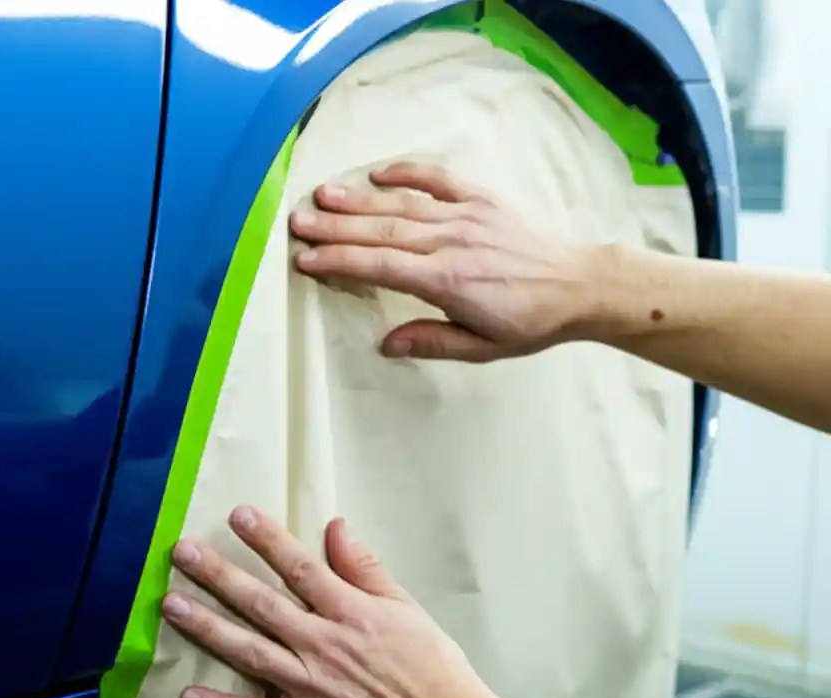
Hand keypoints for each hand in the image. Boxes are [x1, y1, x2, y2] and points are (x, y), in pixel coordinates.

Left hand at [163, 506, 517, 697]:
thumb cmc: (431, 669)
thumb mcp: (406, 608)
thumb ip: (364, 568)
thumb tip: (335, 526)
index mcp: (350, 612)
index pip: (299, 567)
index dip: (266, 538)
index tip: (236, 514)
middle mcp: (324, 646)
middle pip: (261, 603)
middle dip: (218, 575)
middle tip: (182, 552)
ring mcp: (311, 688)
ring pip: (249, 652)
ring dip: (207, 628)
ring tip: (172, 605)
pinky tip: (190, 695)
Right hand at [290, 162, 606, 362]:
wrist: (580, 285)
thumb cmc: (529, 322)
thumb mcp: (482, 348)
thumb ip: (431, 342)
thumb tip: (384, 343)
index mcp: (447, 281)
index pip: (380, 267)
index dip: (339, 262)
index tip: (305, 260)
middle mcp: (451, 242)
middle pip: (380, 231)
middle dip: (334, 228)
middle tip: (296, 223)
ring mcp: (466, 216)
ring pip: (401, 205)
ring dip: (357, 200)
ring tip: (321, 196)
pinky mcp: (482, 199)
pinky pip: (438, 179)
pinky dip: (407, 171)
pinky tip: (378, 171)